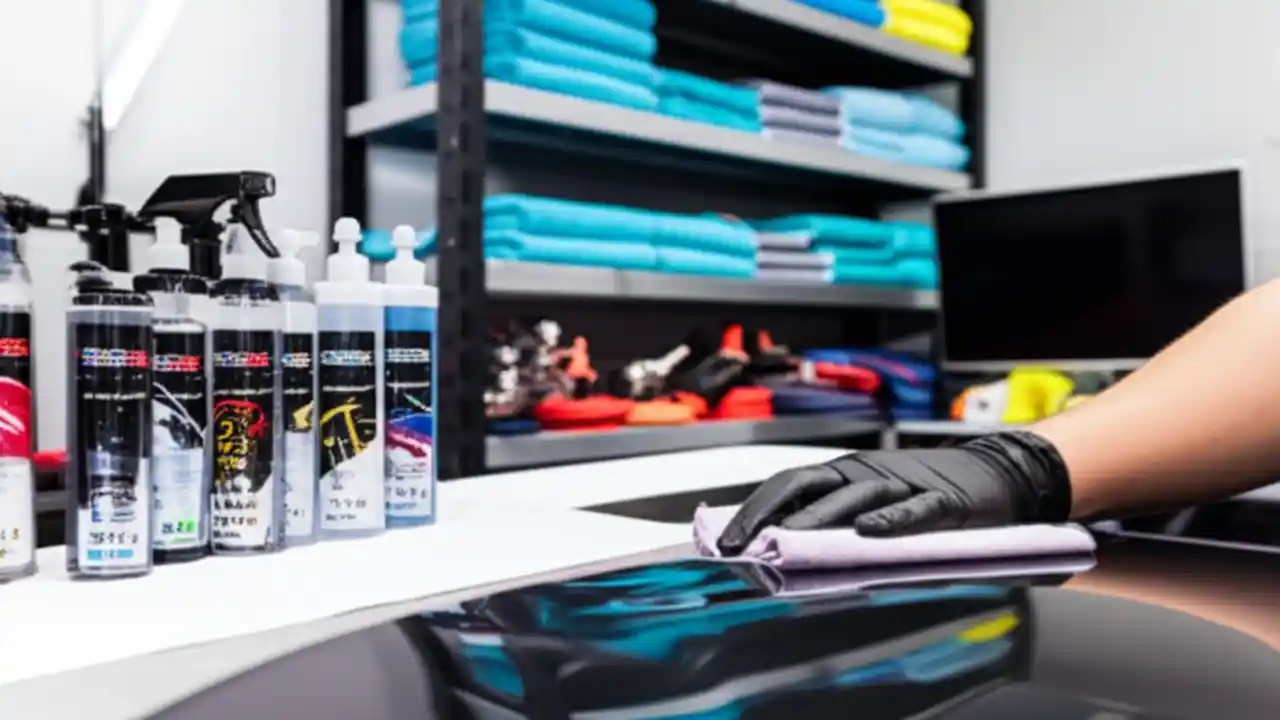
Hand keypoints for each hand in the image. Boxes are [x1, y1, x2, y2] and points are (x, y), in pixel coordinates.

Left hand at [716, 431, 1071, 555]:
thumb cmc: (925, 498)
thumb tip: (780, 554)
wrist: (998, 476)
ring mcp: (903, 483)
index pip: (788, 485)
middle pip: (807, 485)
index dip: (754, 509)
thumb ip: (834, 526)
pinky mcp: (943, 500)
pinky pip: (915, 509)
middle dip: (768, 513)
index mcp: (844, 474)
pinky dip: (892, 520)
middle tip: (740, 545)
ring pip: (854, 497)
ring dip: (819, 519)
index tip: (725, 541)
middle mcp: (865, 473)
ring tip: (788, 541)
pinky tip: (869, 532)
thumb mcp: (873, 508)